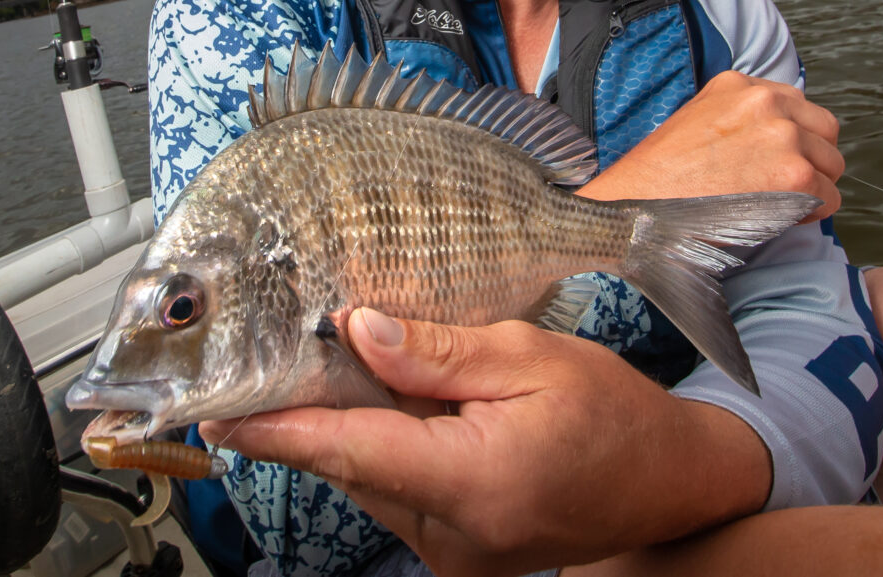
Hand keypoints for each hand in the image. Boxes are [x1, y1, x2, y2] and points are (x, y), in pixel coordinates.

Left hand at [200, 309, 770, 576]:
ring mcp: (453, 555)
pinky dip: (381, 448)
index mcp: (474, 484)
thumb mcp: (531, 359)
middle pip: (350, 463)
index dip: (275, 429)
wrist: (669, 485)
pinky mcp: (454, 553)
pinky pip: (394, 494)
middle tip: (277, 353)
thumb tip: (355, 330)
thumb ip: (436, 350)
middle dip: (311, 409)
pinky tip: (391, 404)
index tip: (213, 414)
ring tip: (341, 365)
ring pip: (367, 479)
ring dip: (347, 427)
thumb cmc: (612, 415)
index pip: (348, 450)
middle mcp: (454, 537)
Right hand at [584, 71, 842, 219]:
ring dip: (813, 187)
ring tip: (778, 203)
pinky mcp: (794, 174)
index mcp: (740, 85)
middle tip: (784, 185)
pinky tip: (779, 218)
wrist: (640, 204)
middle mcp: (766, 101)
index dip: (793, 138)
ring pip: (832, 165)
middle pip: (824, 130)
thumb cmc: (662, 175)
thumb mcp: (697, 119)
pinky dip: (812, 214)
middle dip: (812, 159)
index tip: (776, 160)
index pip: (797, 105)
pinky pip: (829, 198)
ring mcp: (783, 135)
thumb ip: (738, 118)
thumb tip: (771, 141)